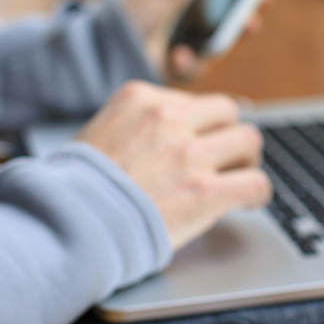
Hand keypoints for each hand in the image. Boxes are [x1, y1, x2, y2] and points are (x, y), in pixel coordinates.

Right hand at [77, 81, 271, 250]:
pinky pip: (256, 183)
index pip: (191, 101)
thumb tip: (163, 137)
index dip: (198, 126)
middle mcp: (168, 120)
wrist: (65, 225)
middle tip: (226, 157)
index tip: (196, 143)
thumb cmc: (74, 190)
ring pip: (249, 141)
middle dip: (228, 134)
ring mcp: (189, 155)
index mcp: (140, 99)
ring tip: (239, 176)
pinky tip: (248, 202)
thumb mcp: (98, 134)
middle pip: (227, 112)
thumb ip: (135, 126)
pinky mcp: (205, 191)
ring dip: (247, 160)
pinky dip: (257, 193)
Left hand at [121, 0, 269, 82]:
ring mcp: (194, 48)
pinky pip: (195, 68)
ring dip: (233, 35)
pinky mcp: (184, 71)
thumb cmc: (132, 9)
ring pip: (225, 45)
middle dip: (250, 13)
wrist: (105, 45)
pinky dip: (188, 60)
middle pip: (236, 19)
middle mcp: (200, 24)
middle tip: (258, 7)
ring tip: (241, 26)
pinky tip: (179, 53)